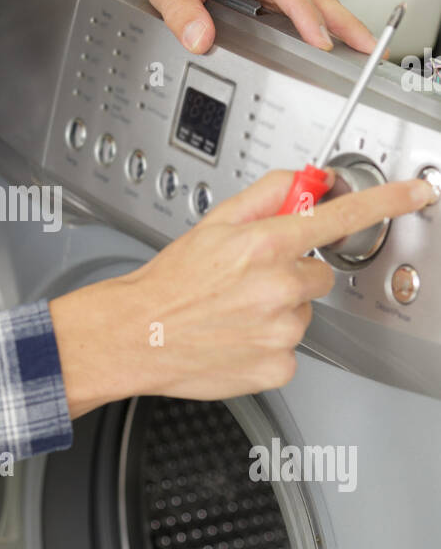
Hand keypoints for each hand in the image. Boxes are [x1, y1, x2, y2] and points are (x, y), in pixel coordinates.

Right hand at [48, 169, 437, 418]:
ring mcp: (281, 330)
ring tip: (233, 312)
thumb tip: (308, 182)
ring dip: (277, 311)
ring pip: (302, 313)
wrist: (135, 334)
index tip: (416, 194)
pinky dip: (267, 345)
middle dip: (290, 274)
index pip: (341, 216)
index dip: (387, 202)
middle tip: (247, 281)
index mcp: (265, 244)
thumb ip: (268, 195)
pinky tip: (235, 337)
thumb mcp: (214, 222)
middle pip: (318, 274)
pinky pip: (290, 349)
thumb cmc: (168, 283)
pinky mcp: (277, 367)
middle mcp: (278, 287)